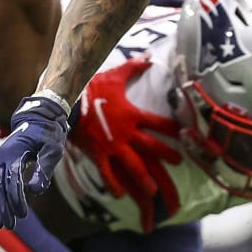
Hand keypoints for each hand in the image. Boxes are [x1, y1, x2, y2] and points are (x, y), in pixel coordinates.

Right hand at [0, 92, 70, 229]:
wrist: (39, 116)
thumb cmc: (49, 132)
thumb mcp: (52, 148)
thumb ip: (44, 168)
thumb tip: (35, 191)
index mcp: (13, 152)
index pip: (11, 181)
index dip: (16, 199)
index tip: (23, 215)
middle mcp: (1, 157)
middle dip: (3, 207)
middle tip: (8, 226)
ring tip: (2, 224)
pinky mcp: (1, 163)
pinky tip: (0, 211)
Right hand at [72, 57, 182, 231]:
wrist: (67, 102)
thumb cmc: (92, 88)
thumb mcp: (115, 75)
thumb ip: (134, 67)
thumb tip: (149, 56)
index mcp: (133, 115)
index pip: (159, 123)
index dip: (173, 129)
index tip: (183, 134)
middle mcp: (126, 133)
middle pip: (151, 146)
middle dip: (166, 154)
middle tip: (178, 162)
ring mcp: (112, 146)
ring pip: (133, 166)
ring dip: (144, 179)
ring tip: (154, 191)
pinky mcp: (98, 154)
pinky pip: (107, 173)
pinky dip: (113, 185)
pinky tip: (118, 195)